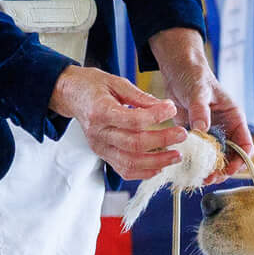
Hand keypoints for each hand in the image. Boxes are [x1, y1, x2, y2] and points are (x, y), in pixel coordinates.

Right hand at [49, 65, 184, 179]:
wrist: (71, 95)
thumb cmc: (92, 86)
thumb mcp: (116, 82)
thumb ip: (140, 97)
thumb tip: (164, 107)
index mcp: (100, 112)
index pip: (132, 120)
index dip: (156, 116)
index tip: (172, 109)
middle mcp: (98, 134)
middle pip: (134, 144)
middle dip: (163, 141)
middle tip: (182, 134)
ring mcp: (100, 147)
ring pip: (130, 162)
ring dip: (157, 162)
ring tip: (176, 155)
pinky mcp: (103, 155)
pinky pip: (124, 170)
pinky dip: (144, 172)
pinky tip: (160, 166)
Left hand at [150, 27, 252, 182]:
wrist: (177, 70)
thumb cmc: (194, 75)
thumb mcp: (198, 91)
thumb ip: (200, 110)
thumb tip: (202, 129)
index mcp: (234, 118)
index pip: (245, 144)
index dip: (240, 159)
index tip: (228, 168)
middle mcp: (225, 129)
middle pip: (230, 157)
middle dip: (222, 170)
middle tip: (210, 178)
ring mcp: (209, 134)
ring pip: (214, 159)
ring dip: (208, 170)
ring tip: (198, 178)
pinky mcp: (194, 136)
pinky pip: (197, 154)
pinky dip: (193, 163)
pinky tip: (186, 169)